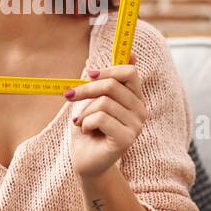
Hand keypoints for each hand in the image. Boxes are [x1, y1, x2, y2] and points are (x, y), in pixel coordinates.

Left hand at [64, 50, 144, 178]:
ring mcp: (136, 125)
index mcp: (135, 98)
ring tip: (82, 122)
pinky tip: (87, 131)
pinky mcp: (127, 139)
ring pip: (104, 103)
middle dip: (86, 90)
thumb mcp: (93, 99)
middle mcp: (141, 110)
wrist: (85, 159)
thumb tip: (127, 51)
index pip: (130, 72)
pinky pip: (101, 118)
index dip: (108, 70)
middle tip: (69, 96)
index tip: (89, 74)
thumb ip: (107, 79)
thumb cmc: (89, 127)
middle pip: (112, 86)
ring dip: (84, 112)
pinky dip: (86, 123)